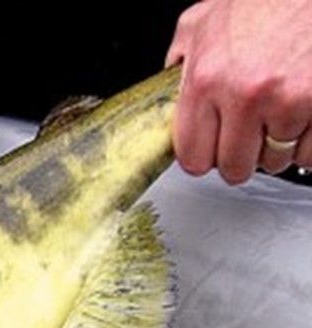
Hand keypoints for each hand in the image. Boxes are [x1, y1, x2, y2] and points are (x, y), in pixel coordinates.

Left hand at [166, 0, 311, 183]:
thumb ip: (182, 58)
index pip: (192, 157)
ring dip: (277, 146)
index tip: (211, 150)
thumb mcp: (204, 20)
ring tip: (279, 113)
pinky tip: (303, 114)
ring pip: (276, 161)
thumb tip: (170, 87)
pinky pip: (309, 154)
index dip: (203, 156)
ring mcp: (288, 102)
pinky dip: (307, 142)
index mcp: (206, 79)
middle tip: (248, 133)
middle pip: (234, 167)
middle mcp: (244, 94)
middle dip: (241, 155)